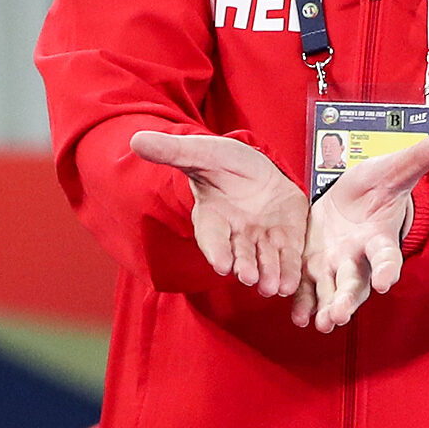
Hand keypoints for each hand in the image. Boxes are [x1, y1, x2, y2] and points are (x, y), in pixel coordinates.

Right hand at [131, 132, 307, 297]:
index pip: (211, 237)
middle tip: (249, 277)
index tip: (221, 264)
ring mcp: (261, 239)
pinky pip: (288, 257)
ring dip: (269, 274)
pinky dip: (290, 271)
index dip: (216, 251)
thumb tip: (137, 140)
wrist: (257, 168)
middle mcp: (236, 234)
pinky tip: (292, 285)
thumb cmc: (224, 162)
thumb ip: (175, 152)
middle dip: (244, 267)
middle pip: (239, 255)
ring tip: (273, 287)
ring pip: (264, 261)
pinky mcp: (286, 238)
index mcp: (213, 217)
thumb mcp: (204, 152)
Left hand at [292, 132, 428, 332]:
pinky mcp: (313, 264)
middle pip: (356, 283)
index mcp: (379, 238)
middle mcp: (358, 257)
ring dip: (327, 308)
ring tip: (322, 322)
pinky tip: (298, 316)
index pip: (386, 257)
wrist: (352, 195)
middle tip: (340, 315)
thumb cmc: (377, 185)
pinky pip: (308, 287)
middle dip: (348, 299)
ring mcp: (335, 264)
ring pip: (332, 290)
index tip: (385, 283)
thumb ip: (418, 158)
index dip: (387, 269)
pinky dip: (303, 302)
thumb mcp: (393, 169)